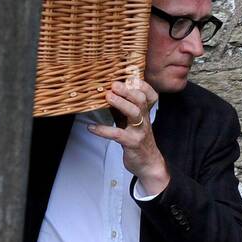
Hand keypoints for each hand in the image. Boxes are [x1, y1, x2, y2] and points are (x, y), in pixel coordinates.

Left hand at [87, 77, 169, 196]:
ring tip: (107, 97)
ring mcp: (139, 131)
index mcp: (145, 114)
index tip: (129, 77)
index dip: (142, 85)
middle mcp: (144, 120)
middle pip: (141, 100)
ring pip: (134, 113)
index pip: (150, 95)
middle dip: (128, 91)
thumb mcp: (132, 123)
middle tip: (114, 84)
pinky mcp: (132, 143)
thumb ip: (123, 110)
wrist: (148, 164)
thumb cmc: (138, 141)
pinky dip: (103, 130)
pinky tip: (91, 127)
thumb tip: (107, 95)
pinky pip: (117, 134)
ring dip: (120, 103)